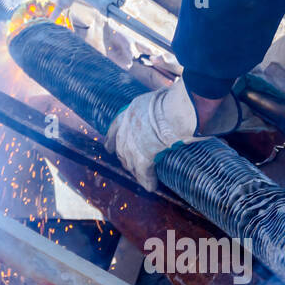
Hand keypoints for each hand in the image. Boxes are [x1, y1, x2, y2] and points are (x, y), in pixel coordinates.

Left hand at [105, 80, 240, 190]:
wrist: (175, 111)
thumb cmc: (174, 100)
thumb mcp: (159, 97)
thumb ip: (158, 106)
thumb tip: (170, 104)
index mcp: (130, 112)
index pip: (115, 127)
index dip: (112, 139)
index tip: (109, 147)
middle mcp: (127, 128)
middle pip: (121, 147)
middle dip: (124, 157)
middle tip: (128, 165)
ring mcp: (133, 144)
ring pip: (130, 162)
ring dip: (135, 171)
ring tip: (140, 178)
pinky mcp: (143, 158)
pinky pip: (144, 173)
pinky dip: (147, 181)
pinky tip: (151, 187)